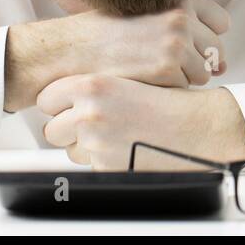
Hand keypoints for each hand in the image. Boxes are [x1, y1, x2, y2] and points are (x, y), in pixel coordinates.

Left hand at [38, 74, 244, 169]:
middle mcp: (89, 113)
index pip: (46, 98)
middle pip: (53, 128)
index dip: (57, 104)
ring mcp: (95, 143)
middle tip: (92, 125)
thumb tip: (68, 96)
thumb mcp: (129, 76)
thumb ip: (95, 86)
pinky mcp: (105, 168)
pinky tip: (127, 148)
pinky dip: (105, 162)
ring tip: (117, 135)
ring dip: (87, 147)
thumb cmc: (170, 101)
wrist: (197, 127)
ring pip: (71, 151)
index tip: (65, 106)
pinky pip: (91, 168)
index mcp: (93, 85)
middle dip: (68, 130)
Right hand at [71, 0, 229, 87]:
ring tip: (153, 68)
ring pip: (203, 73)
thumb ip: (188, 29)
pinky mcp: (168, 70)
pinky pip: (185, 87)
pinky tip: (147, 78)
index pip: (221, 22)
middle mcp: (182, 17)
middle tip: (166, 60)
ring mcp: (177, 44)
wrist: (77, 48)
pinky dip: (169, 88)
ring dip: (184, 76)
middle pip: (216, 51)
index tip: (188, 43)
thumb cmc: (110, 31)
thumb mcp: (150, 12)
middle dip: (198, 60)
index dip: (206, 37)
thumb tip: (223, 65)